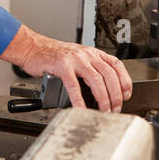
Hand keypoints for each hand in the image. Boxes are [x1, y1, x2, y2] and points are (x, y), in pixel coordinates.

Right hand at [0, 25, 130, 112]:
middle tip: (116, 109)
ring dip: (103, 98)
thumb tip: (103, 90)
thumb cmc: (52, 55)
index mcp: (92, 53)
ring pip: (97, 80)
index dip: (125, 81)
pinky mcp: (62, 67)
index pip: (117, 65)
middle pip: (110, 75)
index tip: (126, 95)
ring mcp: (75, 60)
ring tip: (104, 111)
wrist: (32, 48)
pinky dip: (79, 99)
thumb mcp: (77, 58)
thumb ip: (90, 69)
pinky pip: (74, 85)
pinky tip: (82, 108)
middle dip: (116, 95)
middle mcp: (86, 55)